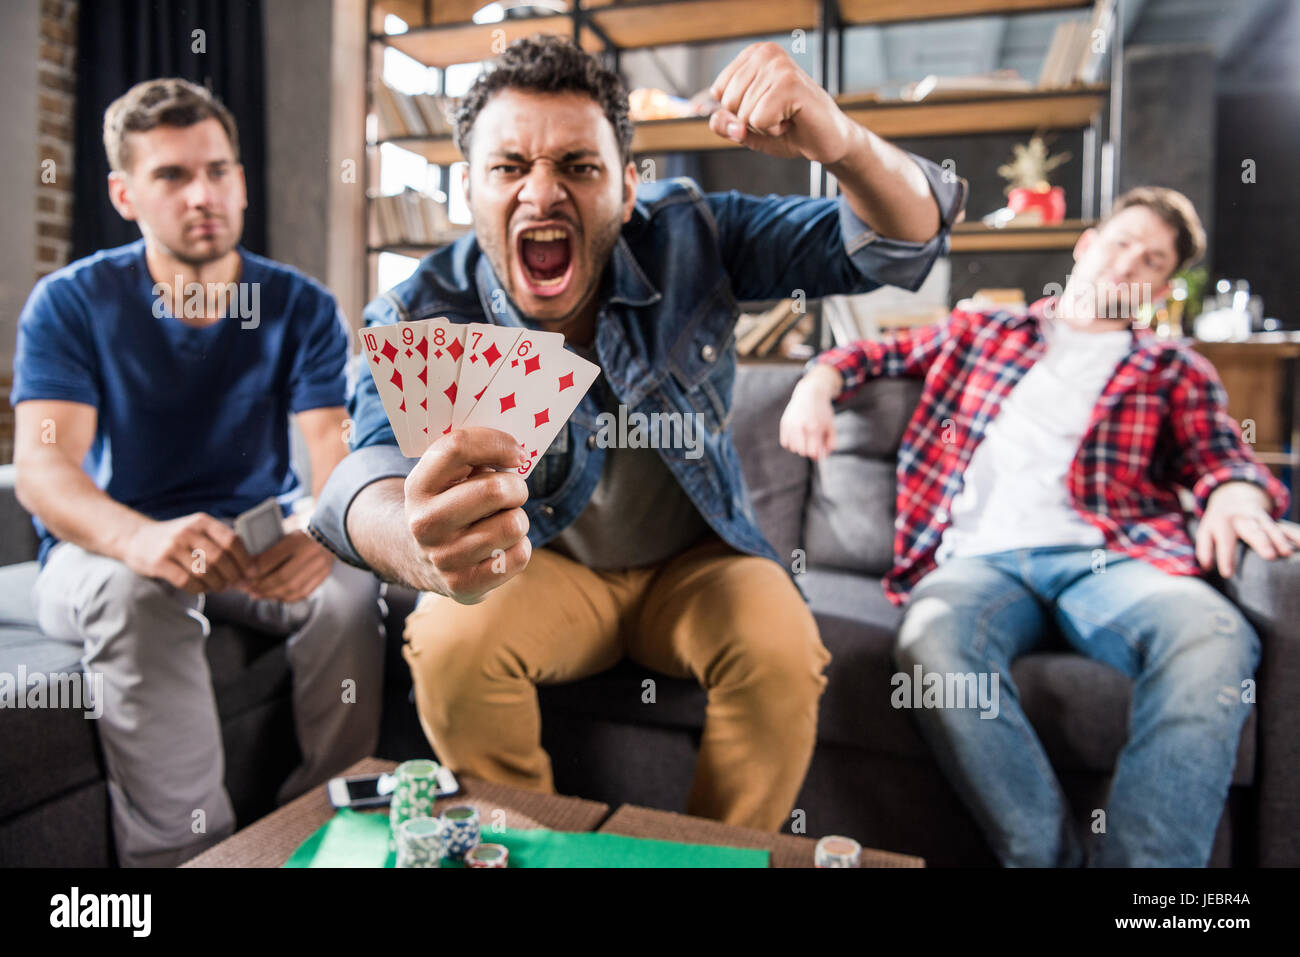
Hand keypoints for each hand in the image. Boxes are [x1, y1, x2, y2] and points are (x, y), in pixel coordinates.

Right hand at [123, 513, 257, 593]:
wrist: (138, 539)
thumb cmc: (178, 539)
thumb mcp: (199, 531)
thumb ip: (221, 544)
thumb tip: (251, 568)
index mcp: (202, 521)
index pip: (231, 540)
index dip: (245, 559)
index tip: (252, 572)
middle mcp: (188, 531)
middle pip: (220, 558)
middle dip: (233, 575)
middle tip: (236, 584)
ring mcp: (172, 546)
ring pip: (204, 572)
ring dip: (217, 584)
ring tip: (220, 587)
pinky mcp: (159, 562)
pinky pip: (186, 581)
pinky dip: (199, 588)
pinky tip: (202, 588)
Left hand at [239, 530, 334, 603]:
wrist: (332, 532)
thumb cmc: (303, 531)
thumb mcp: (287, 531)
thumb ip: (272, 547)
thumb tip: (250, 567)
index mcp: (298, 538)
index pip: (273, 558)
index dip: (256, 570)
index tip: (244, 575)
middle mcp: (311, 553)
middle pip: (282, 577)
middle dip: (262, 586)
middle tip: (247, 589)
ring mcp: (320, 565)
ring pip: (292, 587)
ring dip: (271, 594)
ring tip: (257, 594)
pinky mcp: (324, 575)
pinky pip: (303, 592)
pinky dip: (286, 597)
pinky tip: (274, 596)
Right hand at [404, 427, 532, 603]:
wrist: (419, 558)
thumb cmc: (448, 504)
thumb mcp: (445, 477)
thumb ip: (472, 457)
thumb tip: (516, 453)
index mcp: (418, 487)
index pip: (457, 447)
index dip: (496, 442)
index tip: (516, 453)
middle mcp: (425, 523)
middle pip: (496, 489)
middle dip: (516, 487)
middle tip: (512, 492)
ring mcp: (443, 558)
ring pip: (514, 524)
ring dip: (517, 519)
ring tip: (501, 522)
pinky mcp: (463, 586)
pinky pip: (519, 556)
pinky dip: (519, 548)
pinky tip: (501, 547)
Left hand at [707, 41, 858, 163]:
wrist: (825, 140)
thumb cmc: (788, 129)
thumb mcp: (746, 128)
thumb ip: (724, 123)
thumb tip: (723, 120)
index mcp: (753, 54)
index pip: (718, 92)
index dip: (738, 112)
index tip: (765, 108)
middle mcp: (766, 53)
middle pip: (728, 102)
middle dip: (750, 120)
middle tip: (778, 114)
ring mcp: (779, 66)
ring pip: (743, 114)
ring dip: (764, 126)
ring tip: (786, 116)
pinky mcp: (790, 84)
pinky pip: (758, 120)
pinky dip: (773, 130)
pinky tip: (792, 120)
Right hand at [780, 365, 840, 459]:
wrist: (810, 393)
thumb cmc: (822, 412)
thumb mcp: (831, 426)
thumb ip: (831, 443)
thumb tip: (822, 457)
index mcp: (814, 428)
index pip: (811, 452)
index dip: (817, 454)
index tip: (820, 449)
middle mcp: (800, 426)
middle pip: (801, 452)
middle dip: (808, 451)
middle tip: (812, 442)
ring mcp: (790, 425)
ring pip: (792, 448)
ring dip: (799, 447)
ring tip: (805, 438)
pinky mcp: (784, 423)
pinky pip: (784, 443)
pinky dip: (790, 444)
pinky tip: (797, 436)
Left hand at [1198, 481, 1299, 577]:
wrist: (1233, 497)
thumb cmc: (1218, 523)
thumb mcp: (1206, 532)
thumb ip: (1204, 549)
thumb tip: (1206, 568)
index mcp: (1222, 523)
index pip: (1224, 542)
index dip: (1225, 557)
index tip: (1228, 574)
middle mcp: (1241, 518)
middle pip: (1252, 530)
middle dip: (1261, 542)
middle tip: (1269, 556)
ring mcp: (1258, 517)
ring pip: (1270, 528)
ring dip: (1279, 539)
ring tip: (1287, 553)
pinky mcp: (1271, 519)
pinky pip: (1285, 527)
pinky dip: (1294, 535)